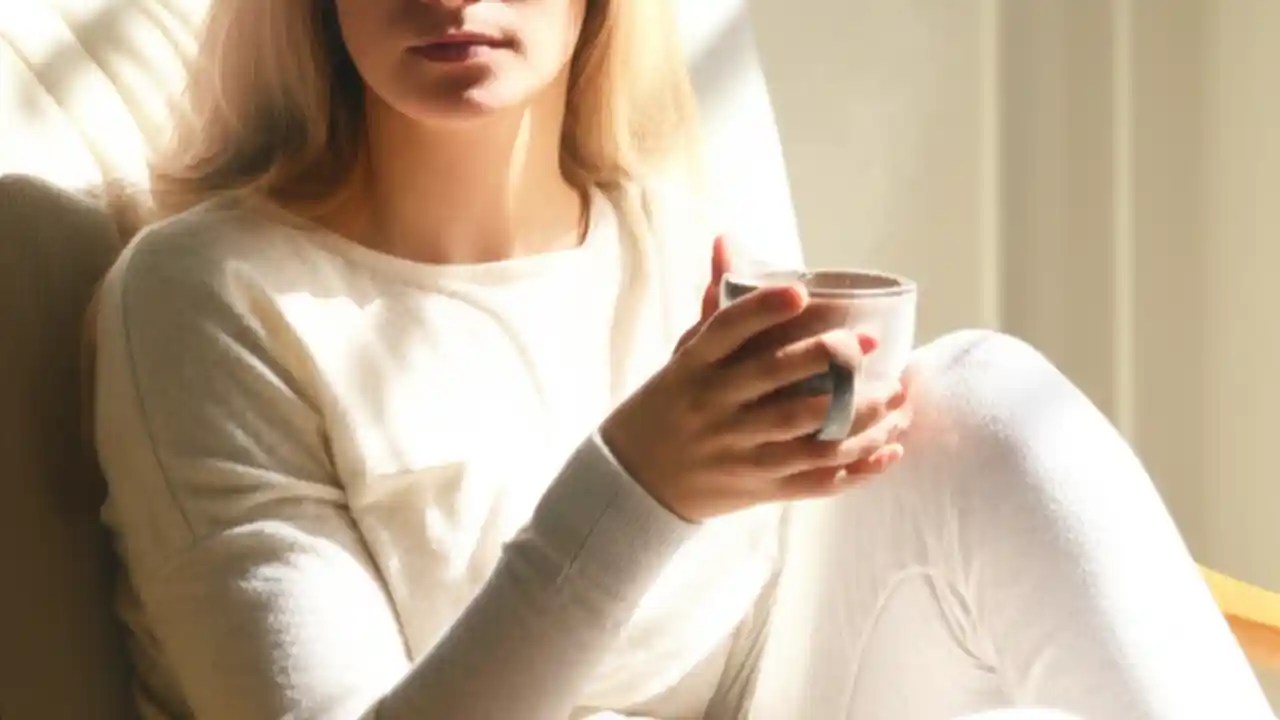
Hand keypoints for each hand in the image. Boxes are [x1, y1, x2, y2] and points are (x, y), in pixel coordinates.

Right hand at [600, 237, 911, 521]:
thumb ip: (716, 307)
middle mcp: (714, 407)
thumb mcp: (684, 358)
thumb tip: (727, 240)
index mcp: (693, 368)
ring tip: (895, 396)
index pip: (726, 331)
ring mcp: (736, 451)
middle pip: (775, 378)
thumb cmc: (671, 406)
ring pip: (806, 433)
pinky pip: (813, 480)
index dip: (762, 310)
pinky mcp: (757, 487)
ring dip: (859, 416)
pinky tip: (888, 449)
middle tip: (871, 344)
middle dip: (830, 359)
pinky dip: (855, 469)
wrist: (635, 482)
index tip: (800, 292)